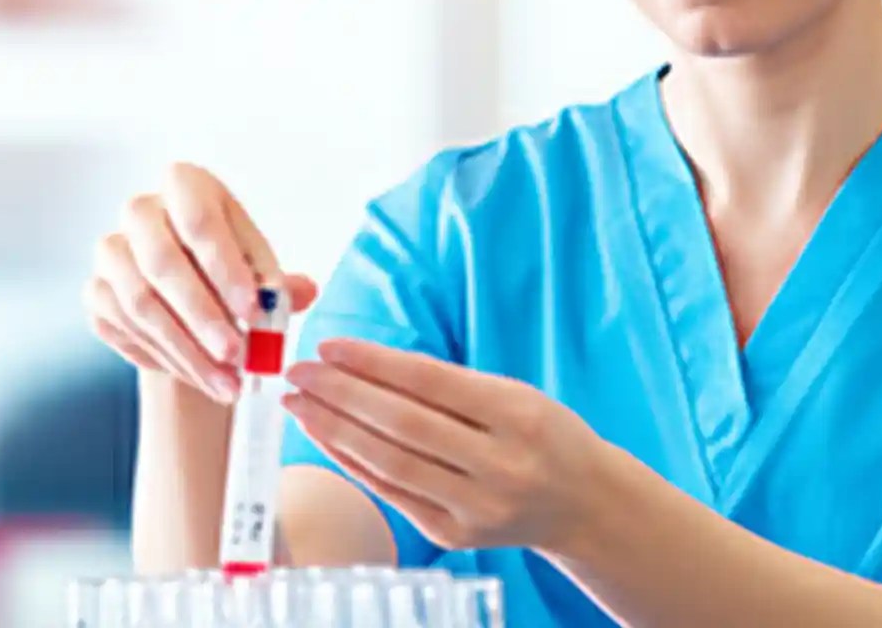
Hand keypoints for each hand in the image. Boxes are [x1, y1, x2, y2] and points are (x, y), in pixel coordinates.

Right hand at [84, 163, 317, 402]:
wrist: (188, 299)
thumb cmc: (230, 274)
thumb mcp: (259, 271)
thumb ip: (279, 284)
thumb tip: (304, 290)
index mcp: (185, 186)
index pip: (199, 221)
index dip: (226, 268)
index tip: (256, 312)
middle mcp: (140, 212)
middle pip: (162, 262)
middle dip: (204, 317)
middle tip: (239, 356)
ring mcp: (111, 253)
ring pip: (141, 305)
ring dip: (189, 350)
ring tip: (229, 384)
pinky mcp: (95, 293)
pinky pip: (126, 331)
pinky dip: (167, 360)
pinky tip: (200, 377)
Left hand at [284, 338, 607, 552]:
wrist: (582, 504)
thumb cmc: (541, 434)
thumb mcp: (513, 393)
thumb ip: (446, 384)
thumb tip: (360, 364)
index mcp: (518, 416)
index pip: (430, 382)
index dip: (373, 362)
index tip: (328, 346)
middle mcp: (500, 466)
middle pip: (402, 425)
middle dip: (341, 394)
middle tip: (299, 372)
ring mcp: (476, 507)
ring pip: (390, 463)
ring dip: (334, 430)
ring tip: (298, 403)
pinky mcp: (454, 535)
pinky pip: (391, 493)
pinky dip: (352, 462)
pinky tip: (325, 436)